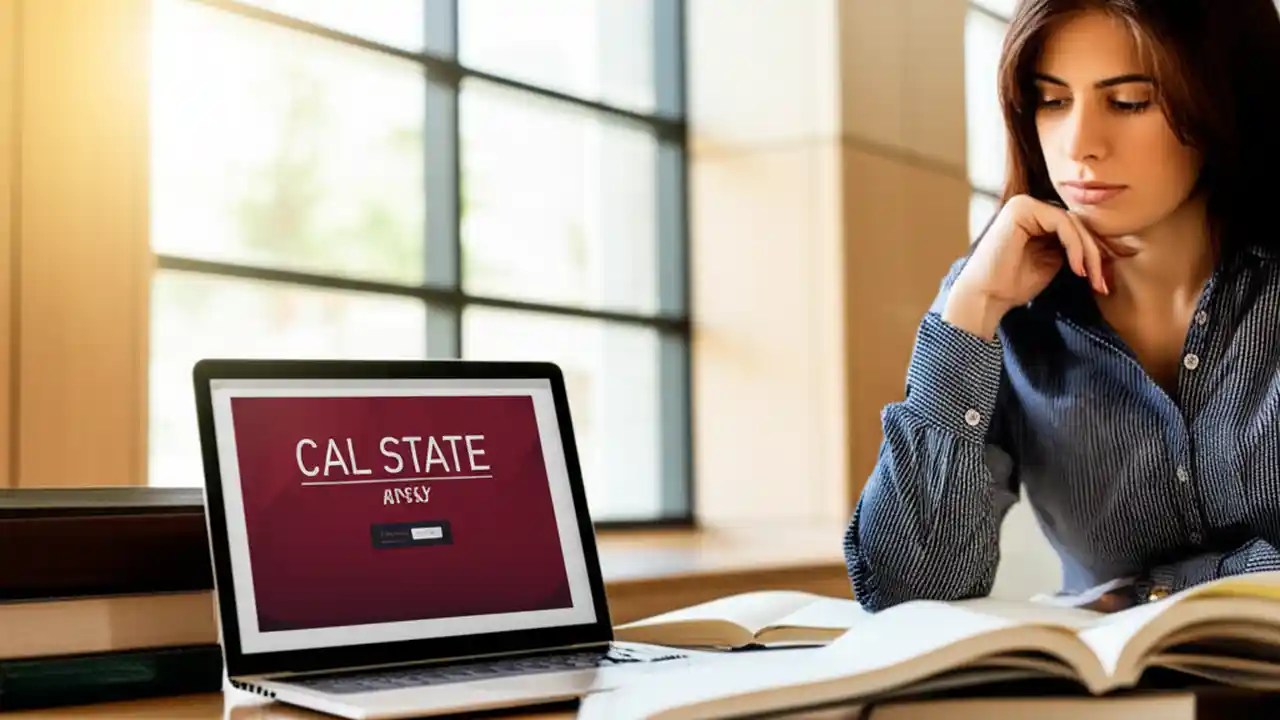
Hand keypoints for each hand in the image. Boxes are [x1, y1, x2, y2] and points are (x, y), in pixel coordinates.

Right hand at [943, 195, 1112, 339]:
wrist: (985, 297)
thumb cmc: (1012, 285)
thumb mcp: (1051, 262)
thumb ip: (1069, 247)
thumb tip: (1100, 243)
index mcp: (1033, 218)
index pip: (1073, 228)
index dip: (1092, 253)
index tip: (1101, 282)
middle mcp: (1028, 206)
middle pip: (1076, 224)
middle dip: (1094, 254)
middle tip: (1101, 283)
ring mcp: (1023, 205)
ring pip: (1073, 223)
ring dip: (1088, 252)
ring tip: (1090, 278)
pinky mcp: (1022, 209)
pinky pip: (1062, 223)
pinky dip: (1075, 246)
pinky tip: (1077, 268)